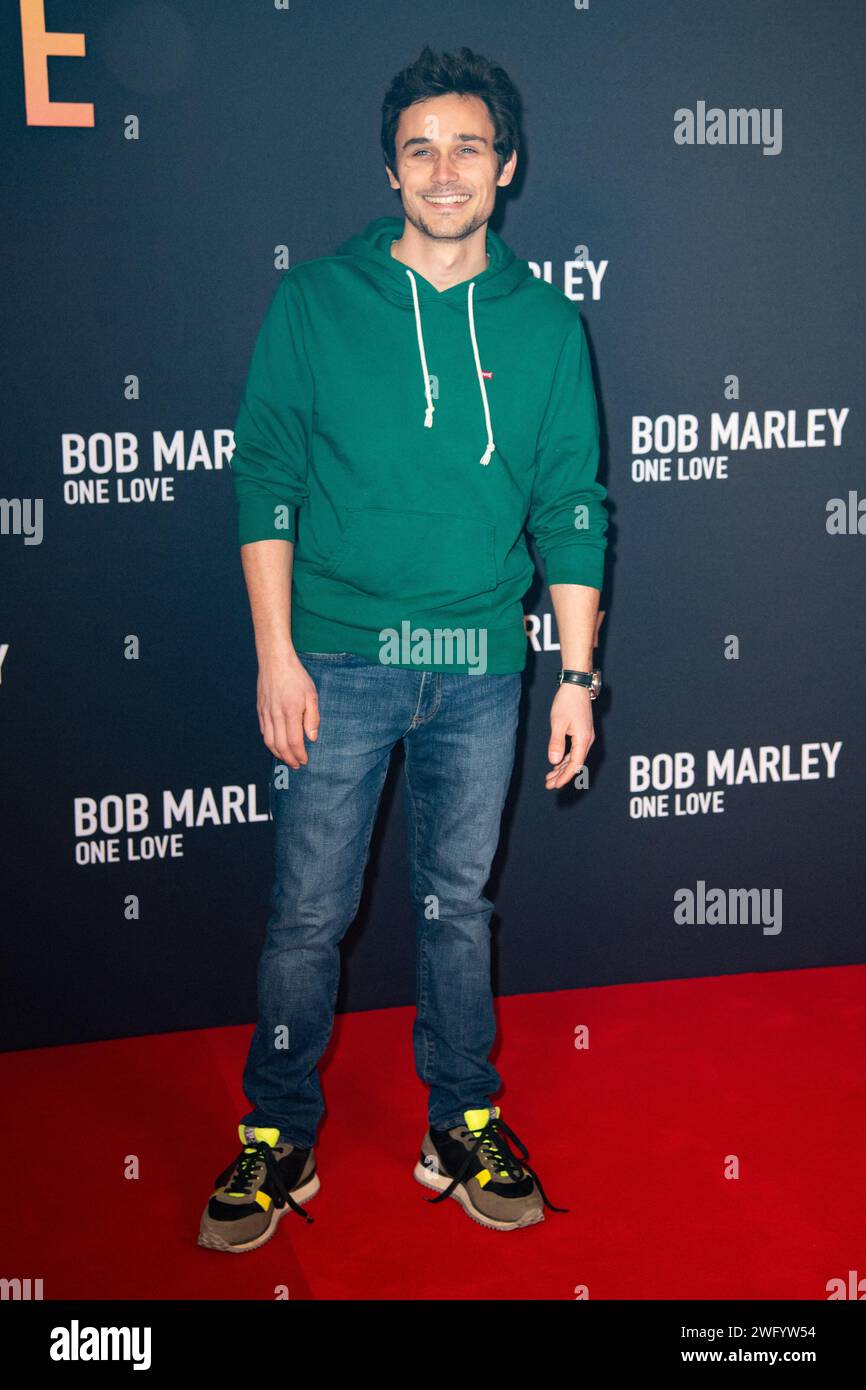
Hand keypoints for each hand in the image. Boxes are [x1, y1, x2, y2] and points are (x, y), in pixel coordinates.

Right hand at [256, 651, 319, 768]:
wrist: (275, 661)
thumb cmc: (296, 676)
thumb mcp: (311, 695)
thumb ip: (312, 718)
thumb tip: (311, 738)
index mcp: (290, 711)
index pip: (294, 741)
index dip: (299, 754)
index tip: (305, 760)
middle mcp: (276, 714)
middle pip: (280, 745)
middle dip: (289, 759)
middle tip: (297, 765)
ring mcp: (266, 713)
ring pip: (269, 741)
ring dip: (278, 754)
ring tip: (287, 759)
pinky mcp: (260, 710)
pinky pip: (264, 731)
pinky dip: (270, 742)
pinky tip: (277, 745)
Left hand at [545, 683, 594, 789]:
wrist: (576, 685)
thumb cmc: (567, 702)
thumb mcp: (558, 723)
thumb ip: (556, 743)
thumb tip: (553, 761)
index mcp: (583, 739)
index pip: (575, 764)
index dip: (565, 777)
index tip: (555, 785)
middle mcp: (587, 740)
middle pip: (575, 764)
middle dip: (562, 776)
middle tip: (548, 785)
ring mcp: (585, 737)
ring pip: (574, 758)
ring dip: (562, 768)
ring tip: (549, 778)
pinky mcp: (581, 733)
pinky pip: (574, 751)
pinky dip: (564, 759)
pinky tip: (556, 764)